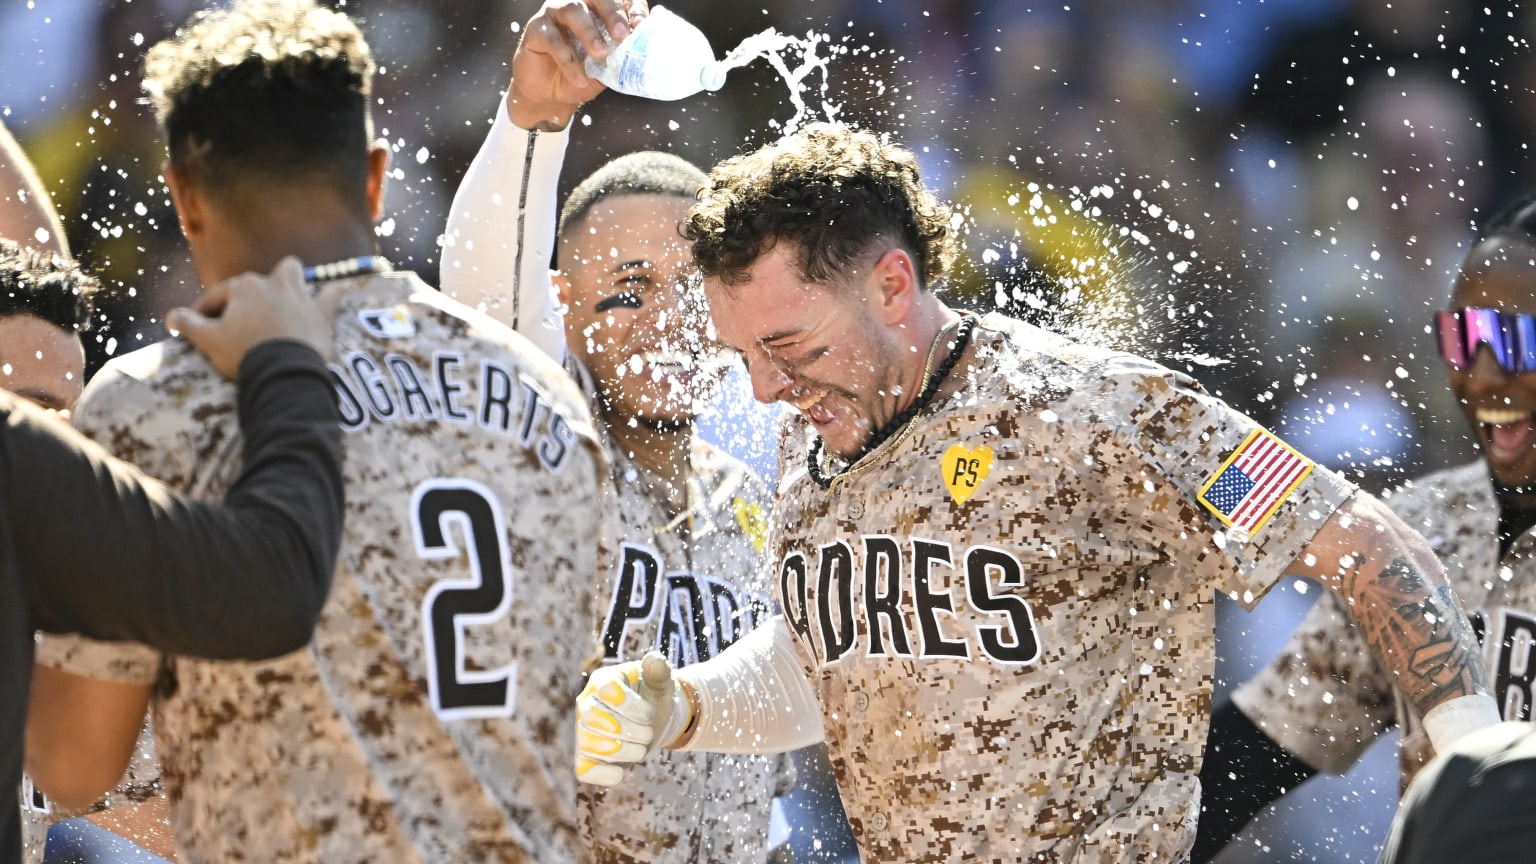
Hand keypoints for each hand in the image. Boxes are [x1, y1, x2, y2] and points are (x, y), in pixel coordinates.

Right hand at [167, 257, 342, 379]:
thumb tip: (171, 316)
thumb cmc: (243, 354)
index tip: (196, 327)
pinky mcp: (321, 313)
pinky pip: (331, 296)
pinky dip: (334, 292)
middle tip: (240, 317)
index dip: (203, 312)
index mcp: (243, 287)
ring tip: (283, 290)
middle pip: (255, 282)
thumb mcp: (207, 339)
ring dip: (287, 280)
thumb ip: (187, 324)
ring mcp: (299, 296)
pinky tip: (341, 287)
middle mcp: (272, 284)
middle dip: (246, 294)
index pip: (217, 296)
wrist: (284, 372)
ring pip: (292, 274)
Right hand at [508, 0, 648, 129]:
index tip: (641, 24)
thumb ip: (622, 56)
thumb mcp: (608, 67)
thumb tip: (642, 52)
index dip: (632, 7)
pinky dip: (568, 60)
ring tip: (600, 53)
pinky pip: (553, 39)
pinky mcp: (536, 29)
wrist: (551, 95)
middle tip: (621, 34)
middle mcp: (577, 3)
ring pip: (572, 10)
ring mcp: (554, 13)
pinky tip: (580, 78)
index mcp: (599, 9)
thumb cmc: (582, 74)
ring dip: (589, 32)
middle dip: (611, 13)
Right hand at [575, 651, 690, 785]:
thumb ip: (659, 670)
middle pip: (592, 717)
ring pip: (588, 744)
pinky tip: (620, 774)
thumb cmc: (652, 696)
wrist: (651, 721)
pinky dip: (602, 775)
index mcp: (602, 680)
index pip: (606, 690)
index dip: (630, 705)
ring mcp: (582, 731)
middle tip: (648, 734)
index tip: (649, 714)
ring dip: (622, 752)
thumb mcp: (660, 681)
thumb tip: (655, 660)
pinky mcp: (585, 756)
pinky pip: (583, 770)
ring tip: (641, 749)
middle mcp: (586, 704)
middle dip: (627, 730)